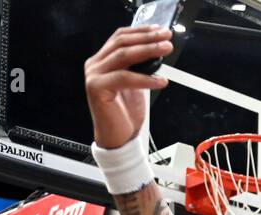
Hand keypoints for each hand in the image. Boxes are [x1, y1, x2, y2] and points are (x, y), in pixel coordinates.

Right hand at [84, 26, 172, 149]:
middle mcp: (95, 65)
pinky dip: (145, 78)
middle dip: (147, 38)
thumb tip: (157, 52)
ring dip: (148, 51)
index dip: (141, 31)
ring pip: (123, 56)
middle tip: (166, 38)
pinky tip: (161, 81)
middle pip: (122, 43)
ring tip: (165, 50)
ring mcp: (94, 76)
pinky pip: (124, 78)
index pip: (121, 37)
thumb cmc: (125, 114)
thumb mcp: (136, 84)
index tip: (160, 30)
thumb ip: (140, 67)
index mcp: (102, 61)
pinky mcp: (97, 88)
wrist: (117, 139)